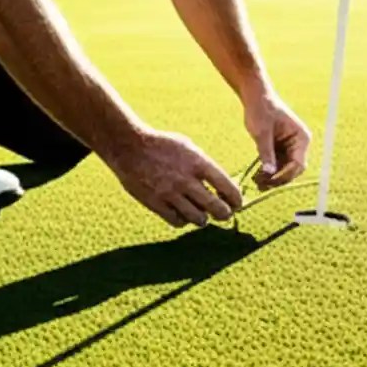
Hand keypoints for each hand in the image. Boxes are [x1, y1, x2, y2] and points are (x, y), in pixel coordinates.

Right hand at [107, 129, 243, 227]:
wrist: (129, 147)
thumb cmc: (161, 145)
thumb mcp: (188, 147)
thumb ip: (205, 166)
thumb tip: (222, 187)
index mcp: (198, 163)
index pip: (227, 188)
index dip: (236, 199)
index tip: (236, 203)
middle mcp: (186, 180)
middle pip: (217, 208)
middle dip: (224, 213)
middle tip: (224, 213)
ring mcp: (170, 193)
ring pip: (198, 219)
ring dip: (203, 218)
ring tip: (201, 214)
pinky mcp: (156, 203)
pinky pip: (178, 221)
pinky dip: (183, 220)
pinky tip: (183, 213)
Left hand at [243, 91, 311, 189]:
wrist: (256, 98)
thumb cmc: (261, 110)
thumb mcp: (262, 132)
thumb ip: (266, 152)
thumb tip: (269, 173)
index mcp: (301, 138)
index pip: (298, 164)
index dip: (284, 175)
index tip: (269, 181)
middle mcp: (299, 145)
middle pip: (293, 170)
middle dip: (278, 179)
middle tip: (261, 186)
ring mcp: (290, 148)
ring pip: (284, 170)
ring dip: (272, 178)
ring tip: (256, 183)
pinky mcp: (280, 149)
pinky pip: (277, 165)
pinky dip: (268, 171)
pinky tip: (257, 177)